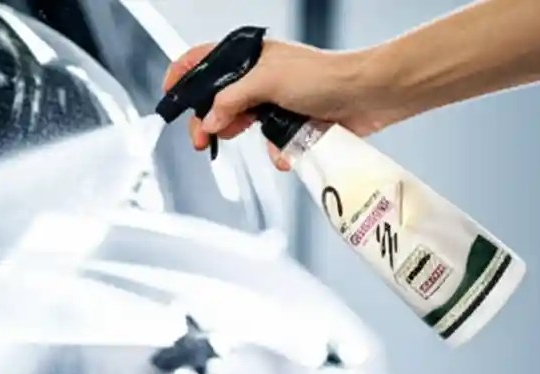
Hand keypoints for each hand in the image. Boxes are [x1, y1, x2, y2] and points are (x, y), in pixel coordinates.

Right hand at [163, 40, 393, 169]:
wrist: (369, 95)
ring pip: (240, 124)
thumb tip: (208, 120)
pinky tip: (284, 151)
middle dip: (208, 122)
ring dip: (246, 137)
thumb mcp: (267, 81)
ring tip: (257, 142)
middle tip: (203, 140)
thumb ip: (230, 100)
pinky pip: (268, 142)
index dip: (182, 77)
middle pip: (214, 100)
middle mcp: (258, 77)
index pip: (203, 60)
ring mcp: (273, 100)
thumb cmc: (325, 76)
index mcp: (249, 56)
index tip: (170, 100)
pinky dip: (274, 150)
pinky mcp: (290, 122)